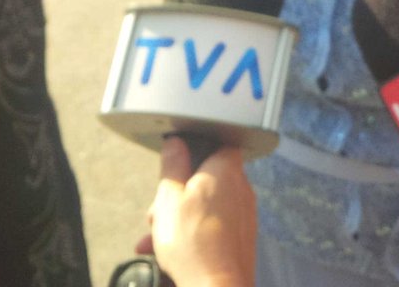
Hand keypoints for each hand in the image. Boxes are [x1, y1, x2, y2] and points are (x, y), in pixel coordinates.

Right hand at [148, 137, 256, 286]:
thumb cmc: (194, 243)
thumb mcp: (169, 198)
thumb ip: (172, 166)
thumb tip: (175, 143)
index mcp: (226, 168)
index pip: (217, 144)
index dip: (194, 152)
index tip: (175, 167)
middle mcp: (241, 187)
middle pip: (206, 180)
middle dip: (177, 196)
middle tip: (157, 214)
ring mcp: (244, 215)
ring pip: (206, 207)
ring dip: (180, 220)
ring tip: (155, 241)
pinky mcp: (241, 238)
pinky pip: (214, 228)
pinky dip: (193, 236)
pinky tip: (170, 255)